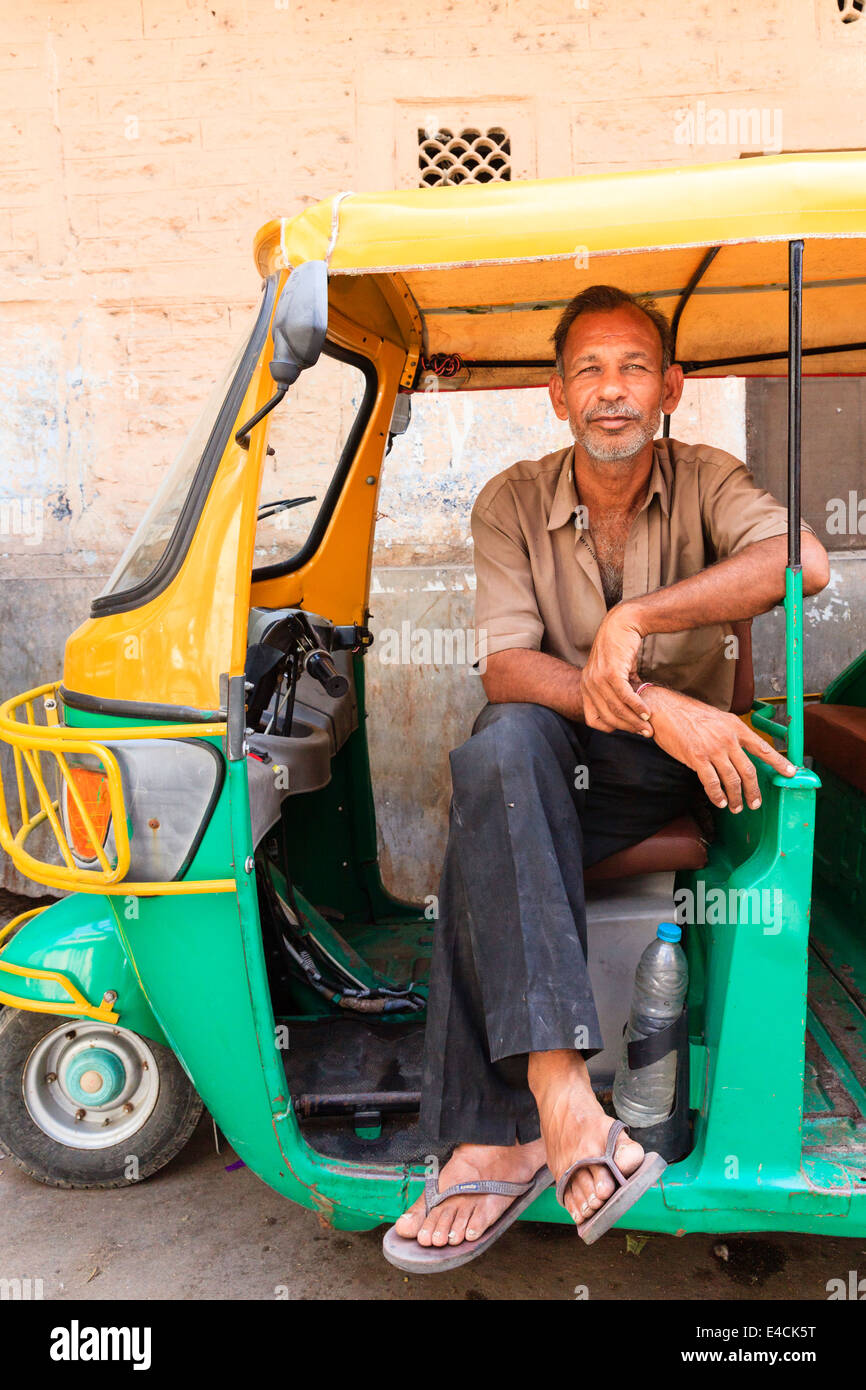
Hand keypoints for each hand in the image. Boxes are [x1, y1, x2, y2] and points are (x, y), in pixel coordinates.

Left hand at [581, 603, 651, 735]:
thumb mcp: (614, 672)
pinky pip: (624, 696)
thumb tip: (630, 710)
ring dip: (635, 720)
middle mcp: (587, 684)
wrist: (623, 623)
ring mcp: (597, 678)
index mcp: (585, 686)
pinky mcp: (610, 671)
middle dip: (627, 728)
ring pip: (616, 708)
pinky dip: (637, 707)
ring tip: (648, 727)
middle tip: (645, 734)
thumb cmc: (621, 648)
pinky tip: (647, 713)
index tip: (627, 730)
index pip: (592, 719)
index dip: (610, 728)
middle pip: (607, 716)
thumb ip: (618, 691)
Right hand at [643, 686, 796, 811]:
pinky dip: (717, 795)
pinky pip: (712, 783)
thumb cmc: (690, 714)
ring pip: (732, 780)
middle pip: (749, 771)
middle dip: (754, 791)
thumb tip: (740, 755)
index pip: (763, 748)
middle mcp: (728, 739)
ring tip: (736, 807)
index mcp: (736, 727)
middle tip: (755, 803)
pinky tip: (720, 802)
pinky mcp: (697, 758)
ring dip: (736, 798)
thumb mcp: (718, 719)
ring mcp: (713, 749)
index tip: (791, 773)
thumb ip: (731, 735)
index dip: (778, 763)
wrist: (666, 709)